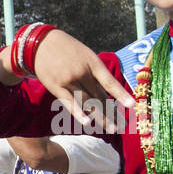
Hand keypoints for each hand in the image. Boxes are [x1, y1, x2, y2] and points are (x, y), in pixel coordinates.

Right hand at [13, 28, 134, 134]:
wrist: (41, 44)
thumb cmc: (66, 48)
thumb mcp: (85, 54)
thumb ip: (94, 71)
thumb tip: (104, 91)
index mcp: (93, 63)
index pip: (109, 82)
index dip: (121, 95)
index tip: (132, 106)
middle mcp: (83, 73)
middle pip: (99, 96)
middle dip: (111, 112)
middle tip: (120, 126)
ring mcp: (69, 81)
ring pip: (87, 102)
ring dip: (99, 117)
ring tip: (110, 128)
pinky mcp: (56, 87)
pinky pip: (69, 103)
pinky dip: (78, 113)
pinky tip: (87, 123)